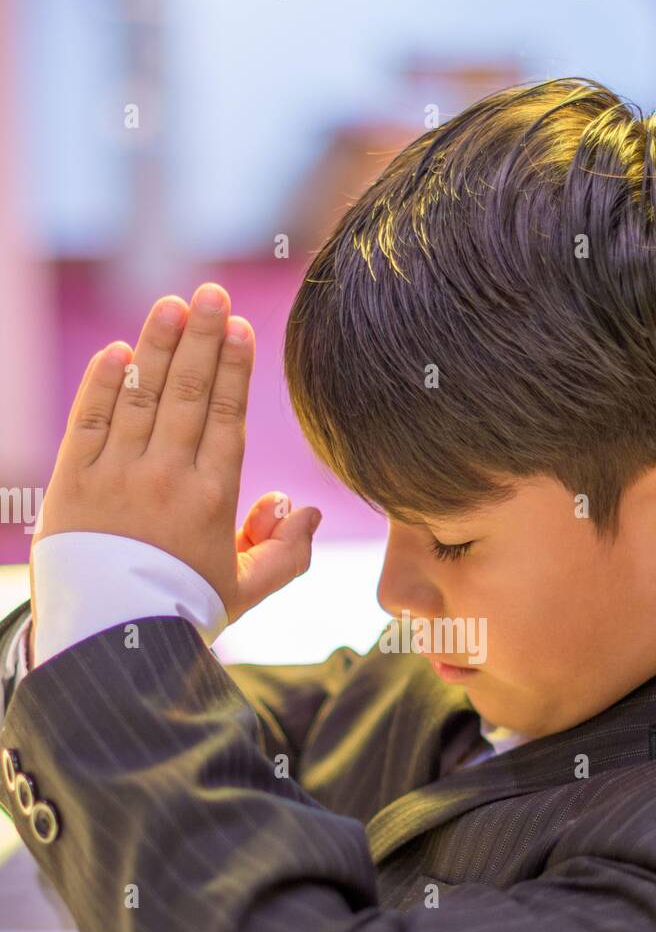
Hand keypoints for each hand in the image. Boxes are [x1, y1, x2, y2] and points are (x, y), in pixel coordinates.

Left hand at [30, 283, 321, 630]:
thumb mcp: (245, 593)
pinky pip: (89, 419)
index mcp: (212, 499)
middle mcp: (166, 477)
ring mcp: (117, 475)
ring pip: (141, 396)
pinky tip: (119, 351)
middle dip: (201, 338)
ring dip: (157, 344)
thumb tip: (307, 511)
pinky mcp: (73, 481)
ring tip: (171, 302)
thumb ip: (285, 554)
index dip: (233, 368)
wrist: (109, 639)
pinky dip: (104, 383)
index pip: (225, 417)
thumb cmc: (180, 612)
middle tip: (211, 293)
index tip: (239, 326)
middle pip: (187, 393)